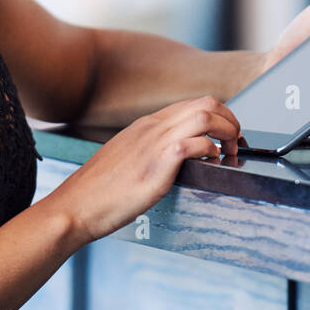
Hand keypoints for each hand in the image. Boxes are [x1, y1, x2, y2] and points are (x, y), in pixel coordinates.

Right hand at [52, 95, 240, 244]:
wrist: (75, 206)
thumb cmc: (98, 191)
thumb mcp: (126, 159)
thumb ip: (149, 153)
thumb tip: (174, 160)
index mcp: (146, 125)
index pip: (193, 104)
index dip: (219, 117)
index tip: (225, 138)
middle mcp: (153, 127)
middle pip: (207, 103)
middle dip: (231, 120)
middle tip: (235, 145)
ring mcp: (155, 143)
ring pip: (206, 116)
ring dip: (228, 132)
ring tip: (229, 153)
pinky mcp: (157, 165)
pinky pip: (195, 145)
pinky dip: (211, 151)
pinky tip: (211, 166)